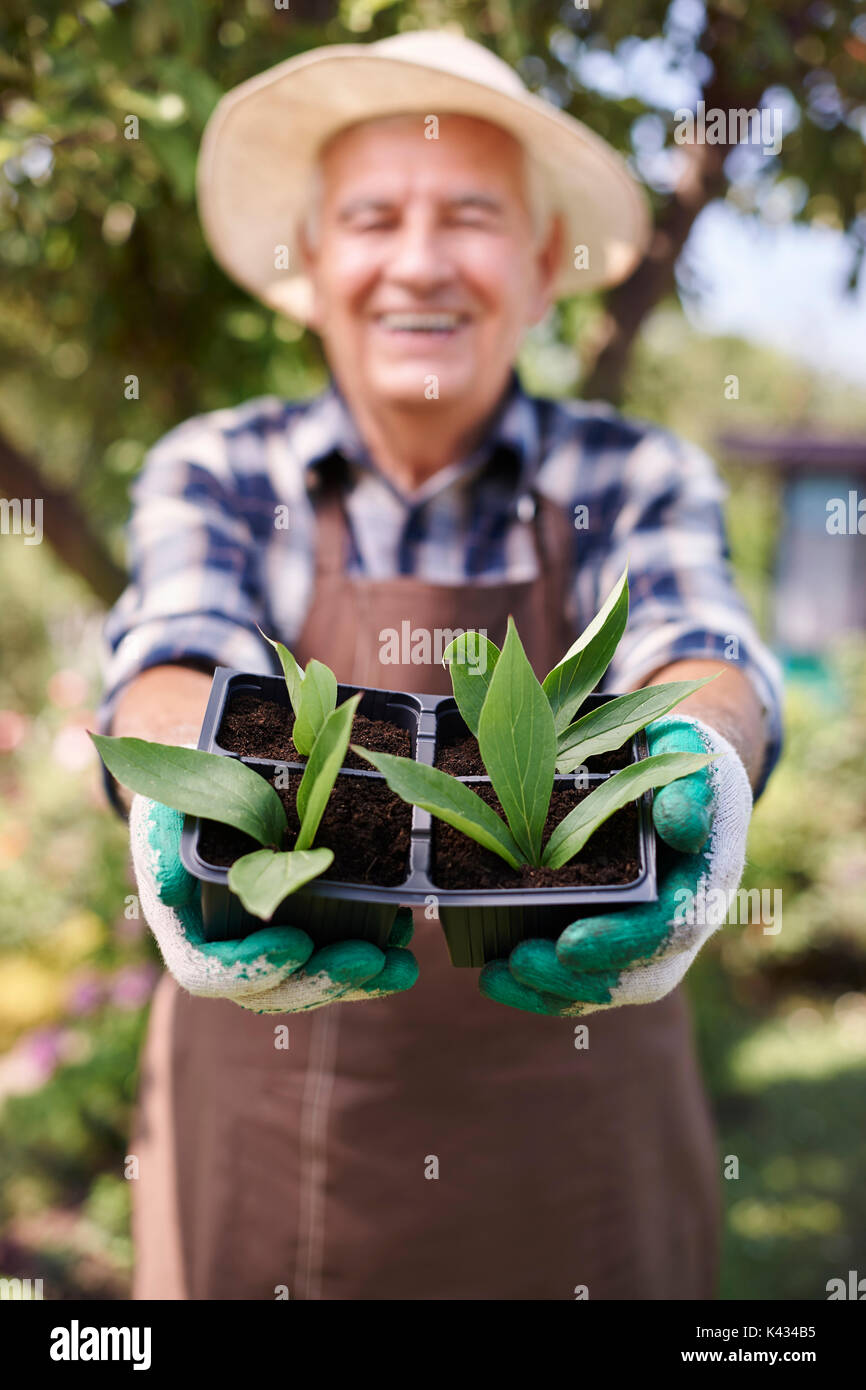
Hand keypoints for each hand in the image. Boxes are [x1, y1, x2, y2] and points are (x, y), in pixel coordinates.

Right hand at [129, 795, 417, 1012]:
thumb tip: (167, 891)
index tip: (297, 941)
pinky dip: (368, 960)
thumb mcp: (165, 804)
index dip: (252, 969)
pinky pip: (329, 961)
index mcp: (180, 925)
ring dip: (355, 981)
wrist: (211, 781)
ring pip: (305, 984)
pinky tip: (403, 941)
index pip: (206, 972)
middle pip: (266, 992)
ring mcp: (260, 948)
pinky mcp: (297, 935)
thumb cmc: (185, 789)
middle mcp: (219, 949)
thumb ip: (162, 843)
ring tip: (402, 963)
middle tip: (369, 957)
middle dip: (320, 980)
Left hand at [478, 716, 751, 1015]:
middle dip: (579, 980)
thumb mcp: (687, 754)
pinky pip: (587, 977)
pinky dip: (542, 984)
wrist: (678, 772)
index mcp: (707, 877)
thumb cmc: (677, 757)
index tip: (570, 944)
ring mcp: (655, 938)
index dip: (624, 942)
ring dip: (552, 991)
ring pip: (612, 987)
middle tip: (520, 962)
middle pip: (643, 976)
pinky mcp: (621, 940)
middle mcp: (688, 920)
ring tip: (496, 976)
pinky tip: (495, 973)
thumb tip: (677, 821)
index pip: (673, 925)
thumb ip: (688, 786)